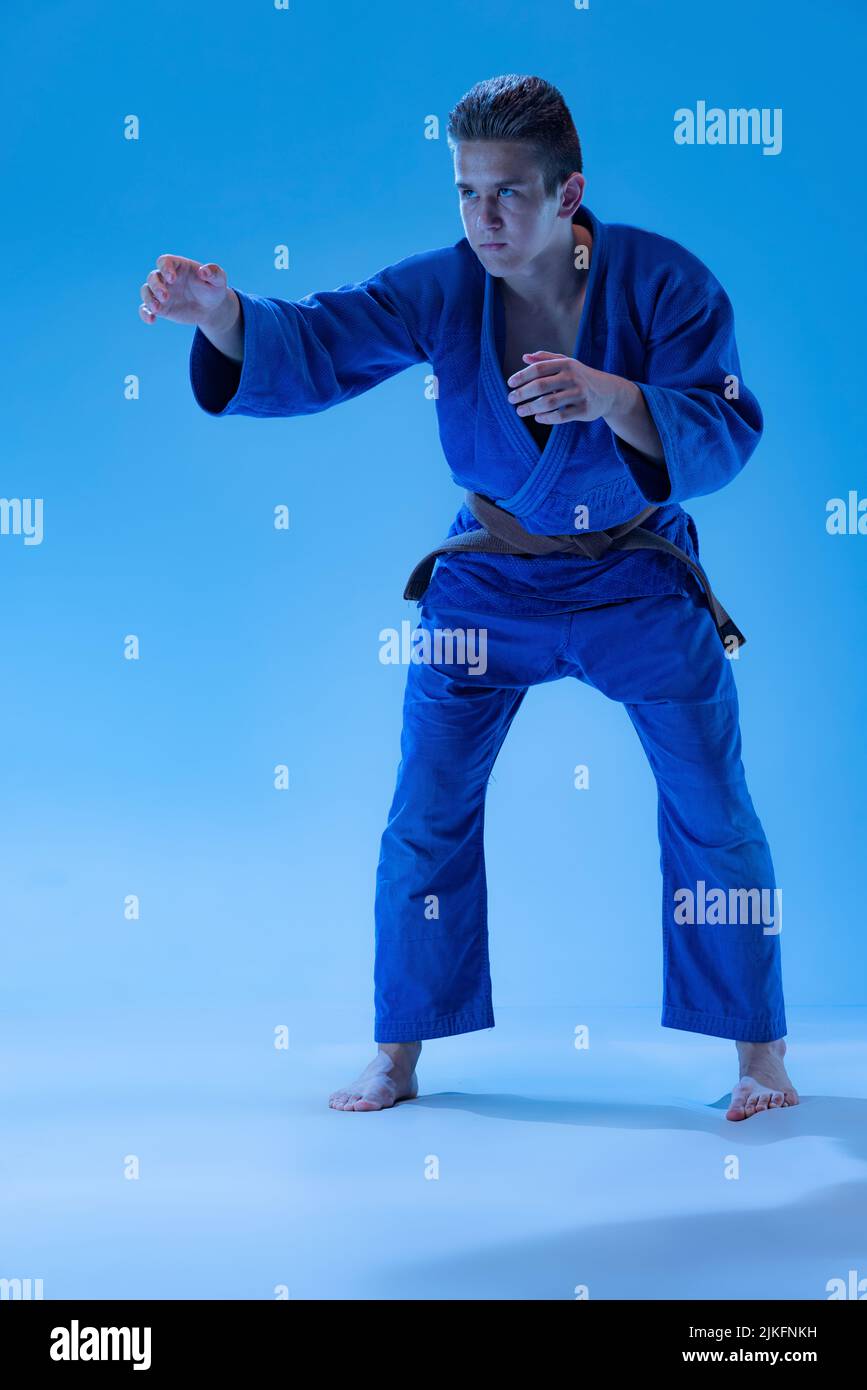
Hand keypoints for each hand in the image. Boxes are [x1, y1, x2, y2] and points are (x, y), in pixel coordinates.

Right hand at [138, 255, 231, 328]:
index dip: (165, 268)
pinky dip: (145, 313)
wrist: (212, 308)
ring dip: (148, 299)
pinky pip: (147, 309)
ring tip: (157, 310)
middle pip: (153, 277)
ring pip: (146, 291)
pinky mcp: (161, 308)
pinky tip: (151, 320)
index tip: (172, 279)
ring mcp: (162, 293)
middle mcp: (166, 278)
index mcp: (178, 266)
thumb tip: (203, 272)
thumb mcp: (219, 279)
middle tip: (165, 297)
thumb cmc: (214, 289)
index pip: (164, 261)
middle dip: (156, 286)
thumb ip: (214, 272)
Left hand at [506, 350, 622, 423]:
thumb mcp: (567, 364)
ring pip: (549, 403)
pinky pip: (561, 416)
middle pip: (541, 385)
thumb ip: (546, 359)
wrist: (609, 392)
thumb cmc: (581, 377)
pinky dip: (546, 418)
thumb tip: (525, 357)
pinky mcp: (584, 410)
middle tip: (511, 399)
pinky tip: (537, 418)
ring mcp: (579, 394)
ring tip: (520, 411)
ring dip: (531, 408)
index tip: (510, 384)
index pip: (539, 368)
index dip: (522, 376)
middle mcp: (572, 377)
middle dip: (522, 393)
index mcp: (566, 364)